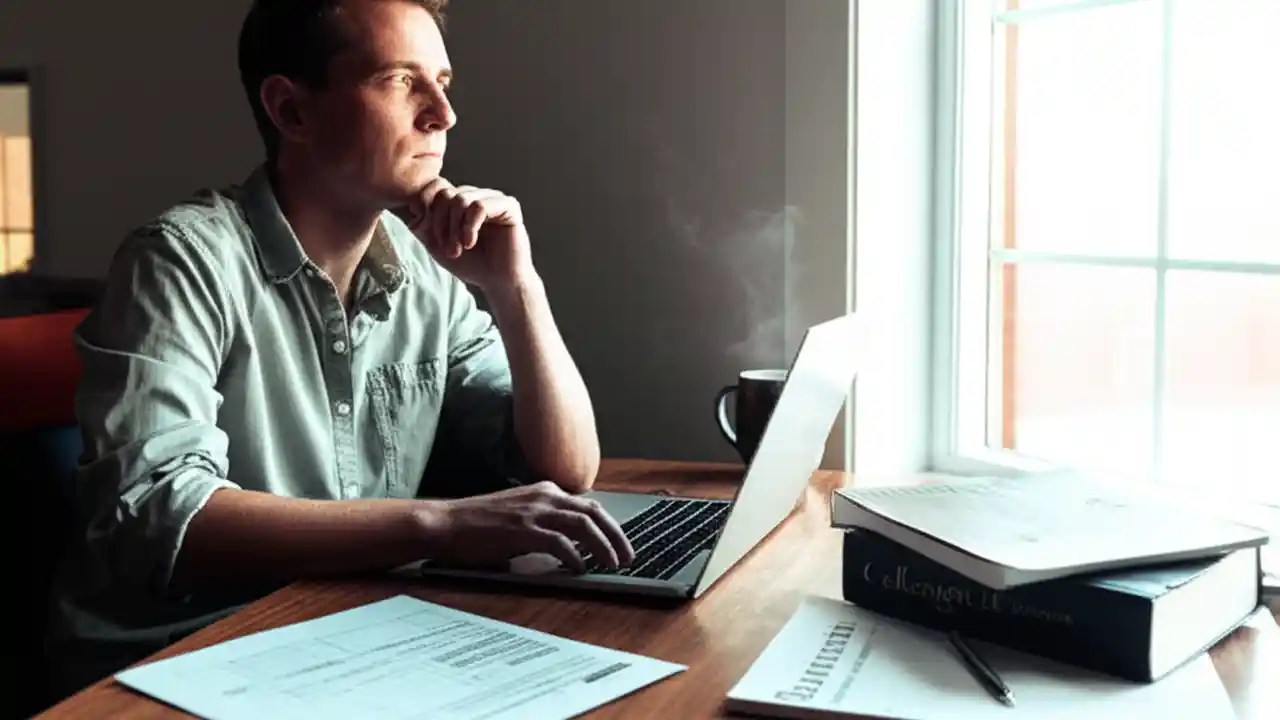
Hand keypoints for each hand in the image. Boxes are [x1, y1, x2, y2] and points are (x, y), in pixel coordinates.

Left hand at [403, 177, 535, 292]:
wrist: (497, 281)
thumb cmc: (471, 264)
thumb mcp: (437, 246)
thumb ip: (423, 227)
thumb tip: (415, 210)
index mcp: (460, 200)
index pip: (437, 186)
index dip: (425, 204)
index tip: (423, 228)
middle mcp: (476, 195)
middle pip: (446, 194)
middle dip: (440, 223)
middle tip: (447, 249)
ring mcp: (492, 198)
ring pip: (461, 200)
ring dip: (454, 228)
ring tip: (458, 250)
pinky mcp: (509, 206)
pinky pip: (480, 206)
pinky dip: (470, 227)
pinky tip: (470, 243)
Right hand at [421, 481, 634, 572]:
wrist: (447, 524)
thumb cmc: (479, 525)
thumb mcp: (519, 515)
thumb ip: (546, 523)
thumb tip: (573, 545)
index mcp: (545, 491)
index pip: (589, 505)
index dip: (610, 526)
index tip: (621, 545)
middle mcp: (544, 496)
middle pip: (594, 512)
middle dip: (616, 536)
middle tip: (627, 557)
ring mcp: (534, 511)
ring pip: (583, 524)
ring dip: (603, 545)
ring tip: (612, 564)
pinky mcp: (523, 530)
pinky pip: (560, 542)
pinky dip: (574, 555)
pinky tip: (579, 568)